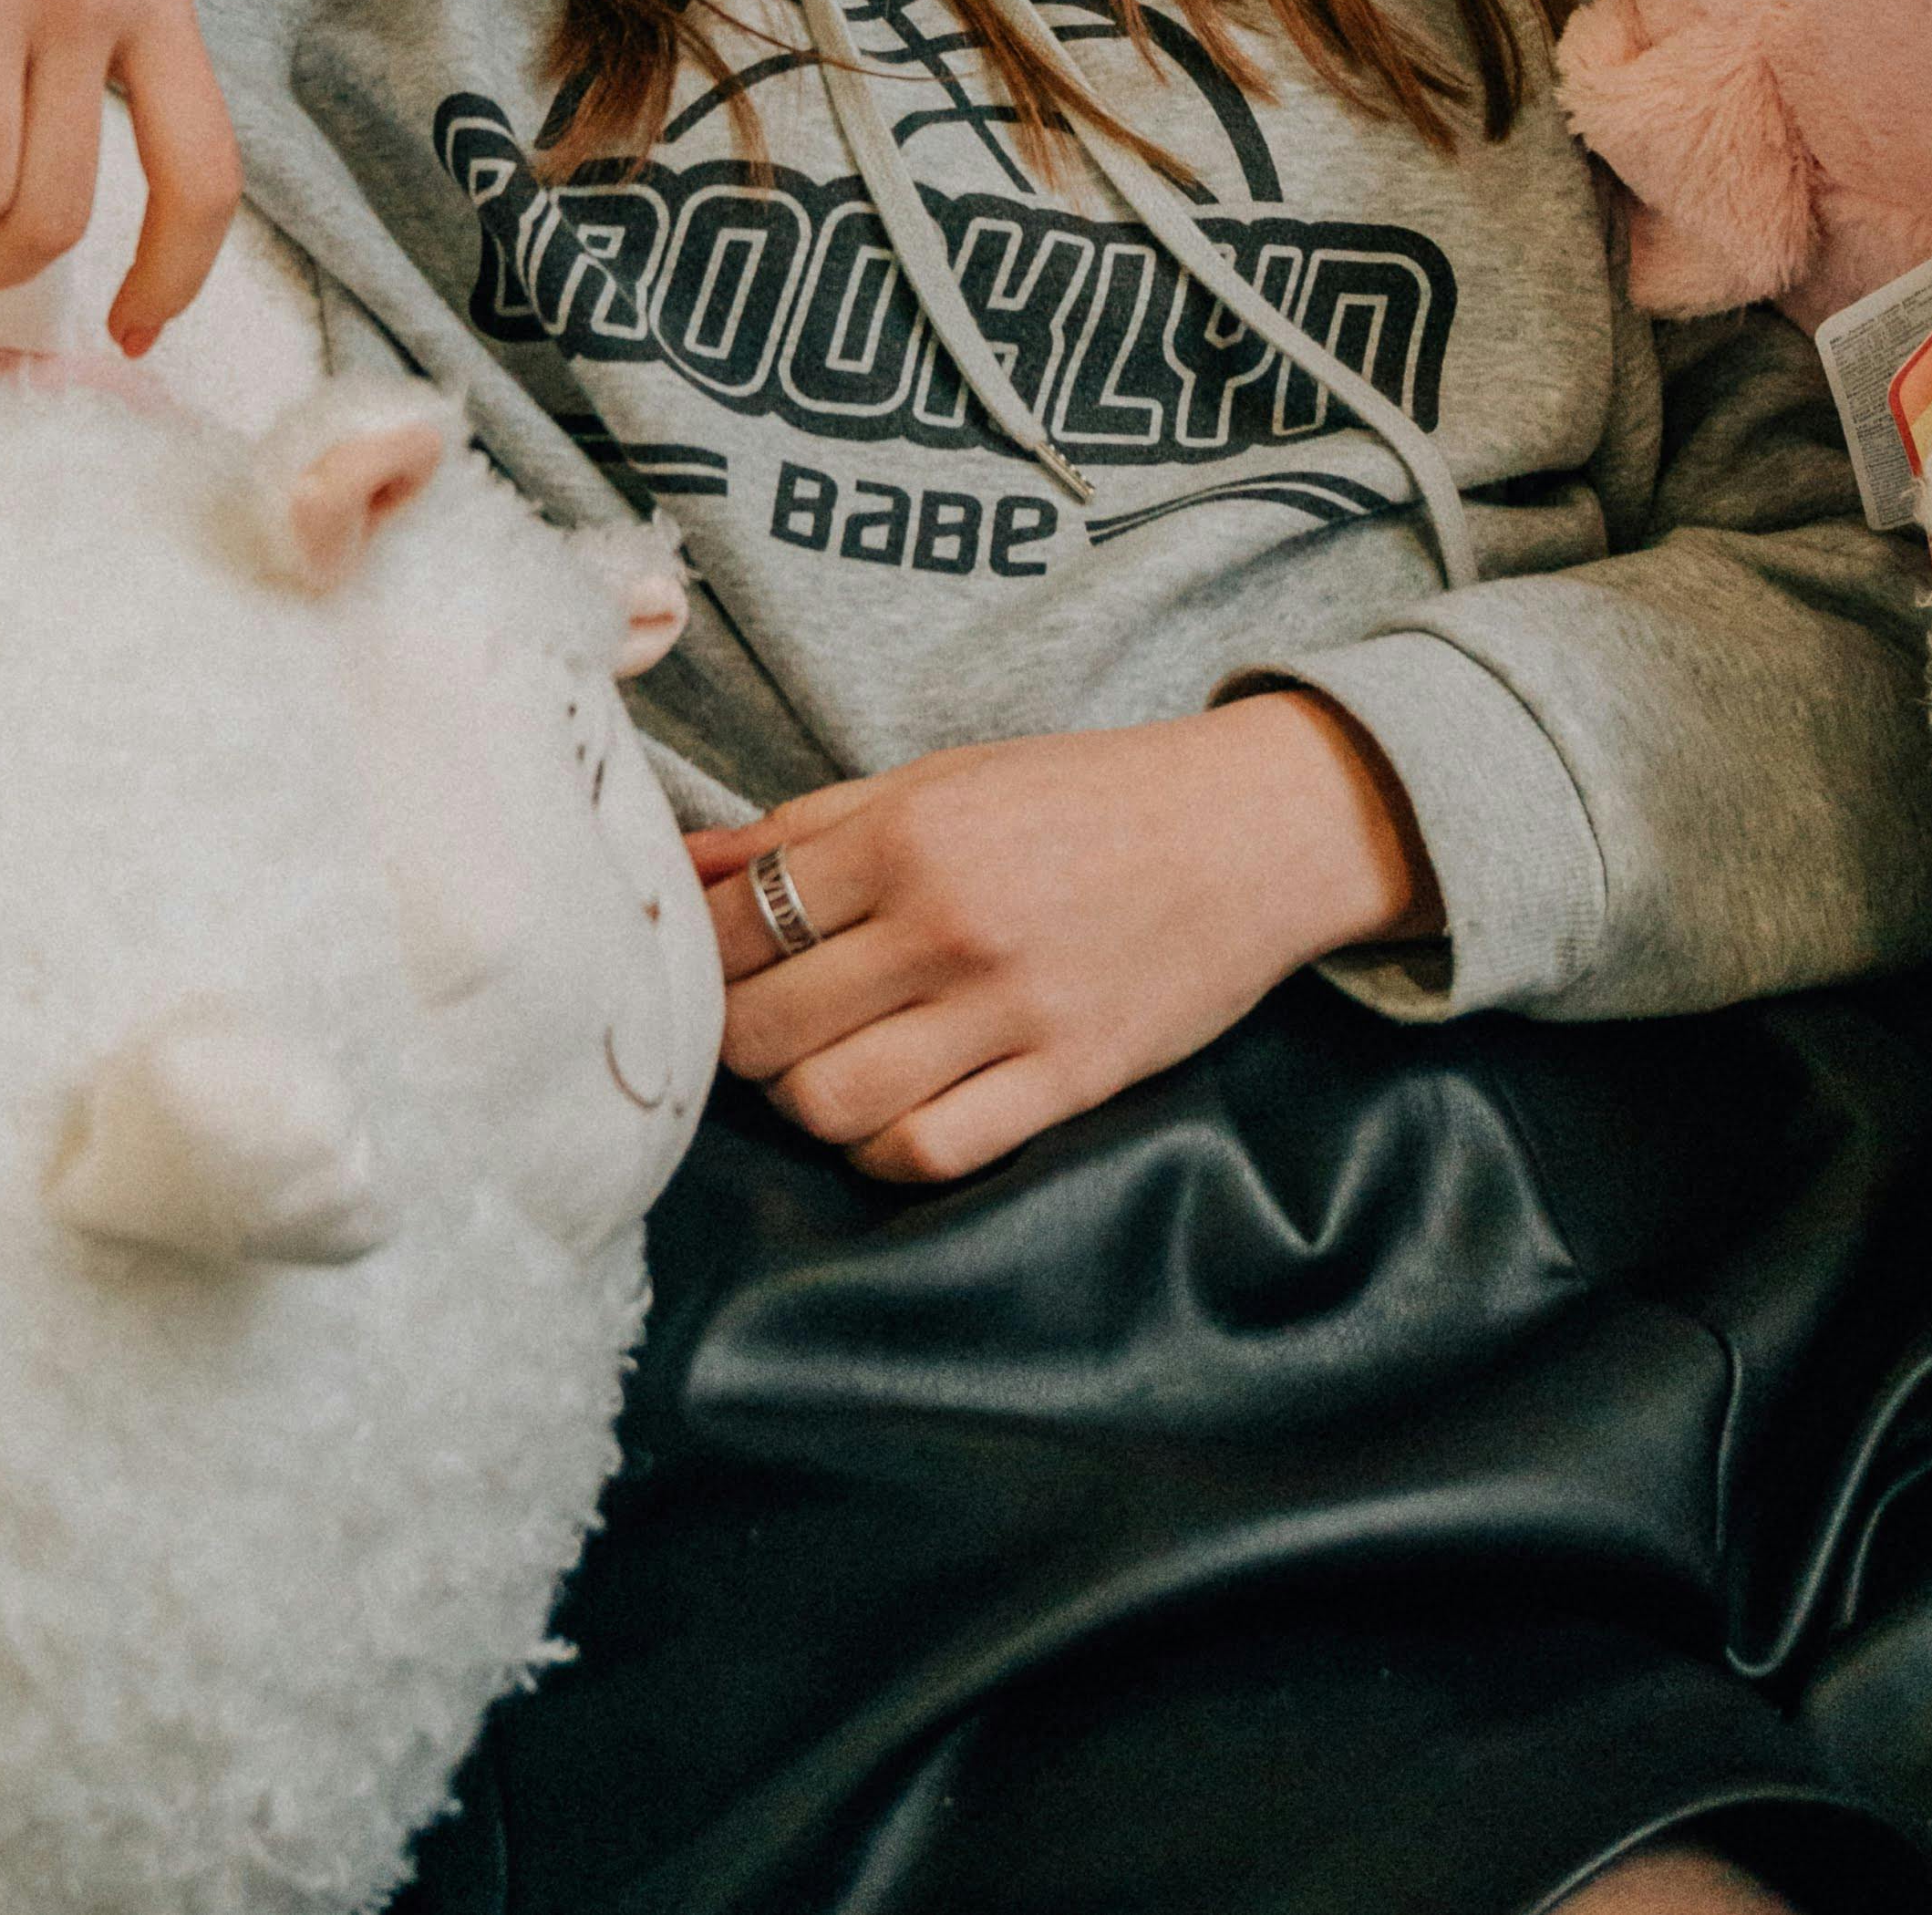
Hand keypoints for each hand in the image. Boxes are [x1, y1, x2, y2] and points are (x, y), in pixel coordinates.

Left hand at [687, 694, 1438, 1185]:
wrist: (1248, 829)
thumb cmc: (1081, 796)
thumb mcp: (937, 780)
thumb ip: (804, 827)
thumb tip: (683, 862)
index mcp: (905, 834)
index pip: (736, 925)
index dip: (697, 958)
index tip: (705, 966)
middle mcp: (947, 924)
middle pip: (766, 1029)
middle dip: (737, 1040)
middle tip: (758, 1026)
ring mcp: (1011, 1011)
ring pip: (833, 1104)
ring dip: (802, 1102)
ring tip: (820, 1069)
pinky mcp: (1070, 1079)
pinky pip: (932, 1152)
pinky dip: (882, 1152)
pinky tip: (886, 1117)